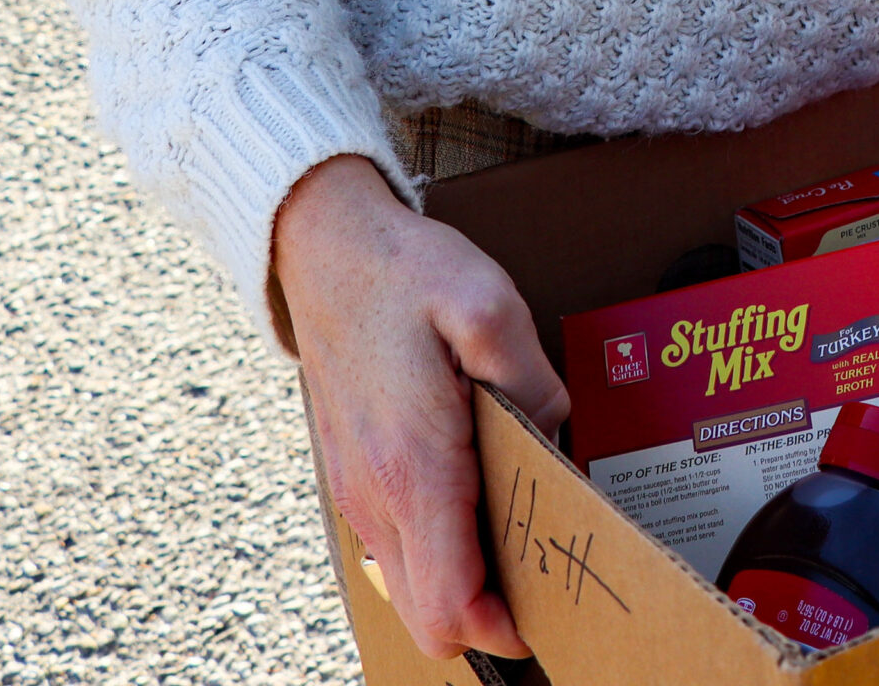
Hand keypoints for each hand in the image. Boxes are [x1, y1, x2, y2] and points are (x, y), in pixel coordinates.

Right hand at [274, 155, 567, 659]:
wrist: (324, 251)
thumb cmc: (405, 275)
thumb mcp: (486, 305)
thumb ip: (530, 382)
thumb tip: (554, 438)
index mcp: (414, 467)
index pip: (448, 602)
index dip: (501, 628)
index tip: (548, 616)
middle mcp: (378, 495)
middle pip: (432, 613)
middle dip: (492, 612)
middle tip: (549, 571)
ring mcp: (360, 491)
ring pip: (415, 585)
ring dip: (469, 579)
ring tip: (527, 529)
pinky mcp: (358, 476)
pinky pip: (403, 545)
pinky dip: (443, 548)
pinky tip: (485, 499)